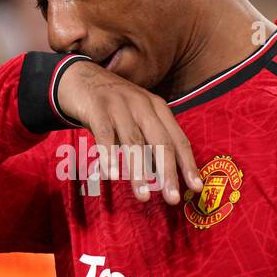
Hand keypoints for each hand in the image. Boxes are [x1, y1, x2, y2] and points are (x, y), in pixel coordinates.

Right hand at [56, 60, 203, 203]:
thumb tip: (165, 176)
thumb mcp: (138, 116)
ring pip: (134, 142)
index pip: (178, 139)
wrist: (81, 77)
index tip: (195, 188)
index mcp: (158, 108)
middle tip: (172, 199)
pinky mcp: (97, 107)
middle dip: (168, 172)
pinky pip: (105, 135)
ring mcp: (120, 105)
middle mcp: (143, 105)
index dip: (188, 164)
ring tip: (143, 197)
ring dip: (139, 171)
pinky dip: (109, 155)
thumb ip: (150, 139)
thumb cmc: (114, 105)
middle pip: (161, 141)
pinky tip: (112, 175)